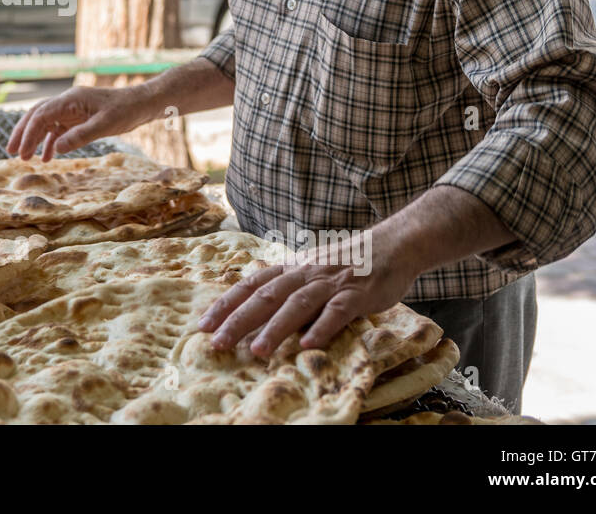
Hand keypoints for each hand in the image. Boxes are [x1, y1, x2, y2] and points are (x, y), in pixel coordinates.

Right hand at [6, 85, 150, 160]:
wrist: (141, 103)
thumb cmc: (125, 111)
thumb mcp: (104, 125)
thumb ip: (80, 136)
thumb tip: (55, 149)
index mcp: (70, 100)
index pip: (41, 115)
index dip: (28, 133)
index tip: (20, 152)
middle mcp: (67, 102)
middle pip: (36, 115)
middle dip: (23, 133)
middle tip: (11, 152)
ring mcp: (72, 109)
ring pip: (45, 122)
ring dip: (34, 138)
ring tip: (25, 157)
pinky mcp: (78, 116)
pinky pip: (58, 128)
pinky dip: (49, 141)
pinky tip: (47, 157)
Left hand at [197, 236, 417, 355]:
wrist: (392, 244)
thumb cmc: (346, 264)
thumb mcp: (310, 272)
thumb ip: (287, 290)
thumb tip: (256, 313)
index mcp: (290, 269)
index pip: (251, 284)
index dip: (226, 304)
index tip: (203, 325)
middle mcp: (305, 273)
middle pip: (266, 296)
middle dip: (239, 320)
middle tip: (218, 343)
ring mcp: (330, 282)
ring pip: (297, 304)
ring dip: (275, 328)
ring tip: (257, 351)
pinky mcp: (357, 293)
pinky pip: (337, 311)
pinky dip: (322, 327)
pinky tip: (308, 345)